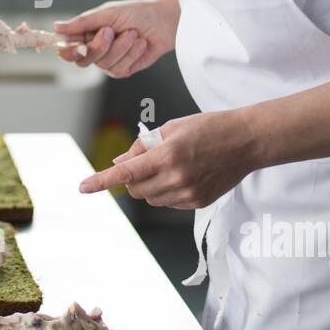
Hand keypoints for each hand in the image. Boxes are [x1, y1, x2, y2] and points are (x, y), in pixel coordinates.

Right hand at [53, 0, 179, 78]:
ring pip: (102, 63)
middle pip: (82, 59)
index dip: (67, 49)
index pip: (66, 47)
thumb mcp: (107, 13)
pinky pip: (119, 68)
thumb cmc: (135, 12)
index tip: (77, 44)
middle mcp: (94, 48)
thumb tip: (56, 27)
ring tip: (133, 33)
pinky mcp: (122, 69)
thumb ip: (82, 22)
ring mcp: (107, 61)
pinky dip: (131, 53)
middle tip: (111, 31)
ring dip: (121, 47)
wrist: (162, 21)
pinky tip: (141, 43)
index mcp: (85, 33)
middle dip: (99, 46)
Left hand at [78, 109, 258, 208]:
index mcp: (167, 155)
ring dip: (148, 186)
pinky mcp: (198, 202)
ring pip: (150, 198)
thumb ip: (143, 146)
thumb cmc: (209, 127)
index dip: (101, 181)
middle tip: (144, 161)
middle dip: (131, 178)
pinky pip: (169, 203)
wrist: (247, 141)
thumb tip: (120, 163)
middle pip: (135, 189)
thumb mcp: (172, 127)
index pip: (125, 173)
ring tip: (168, 166)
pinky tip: (183, 175)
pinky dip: (166, 192)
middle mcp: (176, 177)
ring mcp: (188, 193)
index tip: (83, 187)